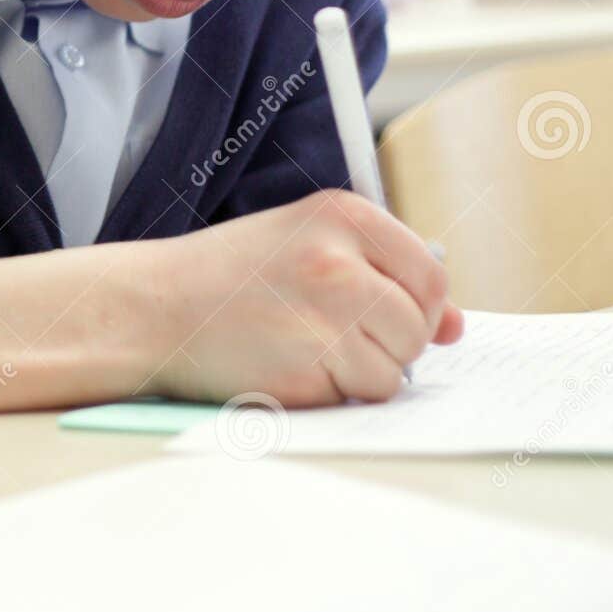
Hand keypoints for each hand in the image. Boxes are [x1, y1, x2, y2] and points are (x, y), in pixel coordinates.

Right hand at [146, 189, 461, 406]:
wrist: (156, 307)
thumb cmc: (233, 276)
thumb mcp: (309, 245)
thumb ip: (384, 273)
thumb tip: (456, 327)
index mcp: (344, 215)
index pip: (430, 273)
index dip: (421, 306)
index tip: (392, 315)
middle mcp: (339, 260)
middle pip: (419, 324)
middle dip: (392, 343)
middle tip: (335, 333)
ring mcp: (324, 316)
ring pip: (396, 368)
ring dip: (364, 372)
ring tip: (308, 347)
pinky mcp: (308, 368)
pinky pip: (360, 396)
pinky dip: (337, 395)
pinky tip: (294, 367)